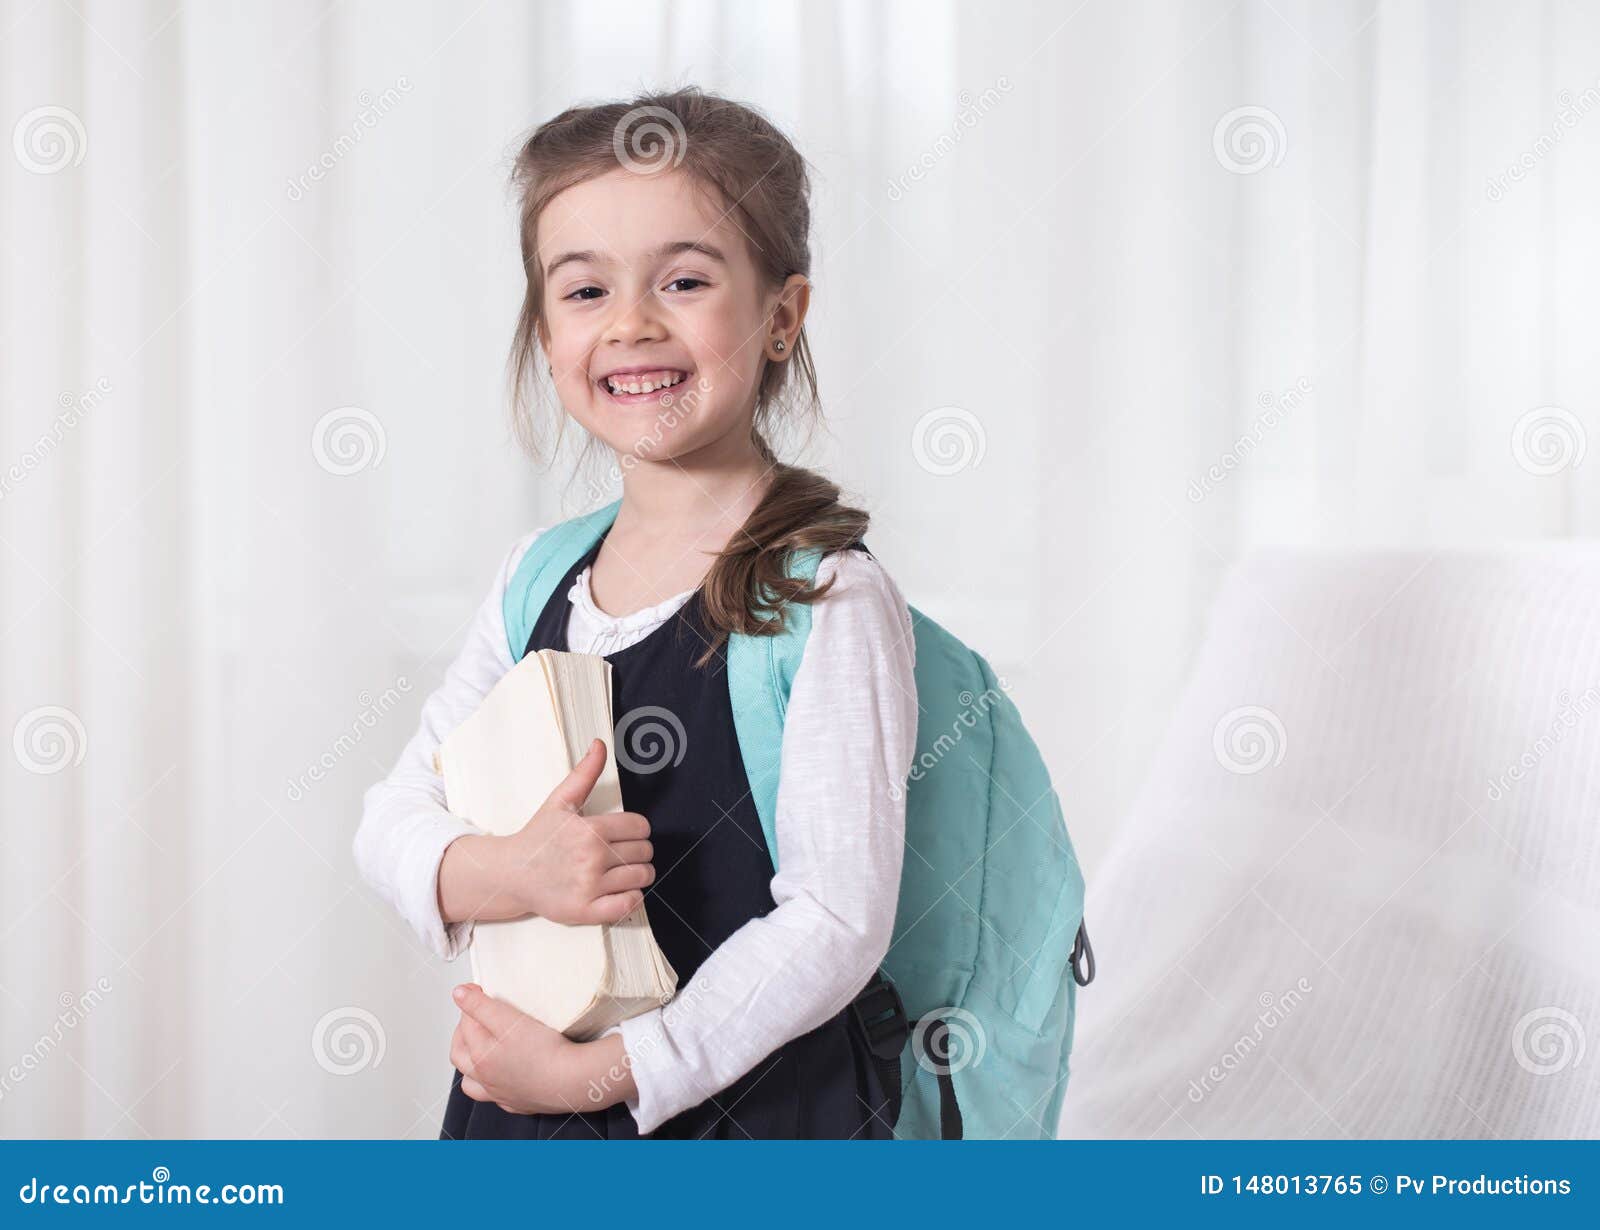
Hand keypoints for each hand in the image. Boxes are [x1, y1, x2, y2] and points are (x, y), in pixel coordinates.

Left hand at [450, 983, 631, 1114]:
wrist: (570, 1081)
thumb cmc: (543, 1052)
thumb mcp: (508, 1019)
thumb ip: (480, 1005)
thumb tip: (458, 994)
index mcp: (479, 1055)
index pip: (465, 1024)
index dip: (470, 1002)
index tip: (478, 989)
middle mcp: (485, 1078)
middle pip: (460, 1054)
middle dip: (463, 1032)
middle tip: (476, 1016)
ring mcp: (501, 1094)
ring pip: (472, 1083)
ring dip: (471, 1065)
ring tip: (481, 1050)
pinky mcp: (519, 1103)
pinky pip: (498, 1097)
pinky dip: (495, 1085)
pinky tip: (506, 1074)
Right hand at [500, 738, 655, 923]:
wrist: (511, 874)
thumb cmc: (539, 838)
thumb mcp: (560, 801)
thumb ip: (585, 773)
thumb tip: (600, 745)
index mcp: (590, 829)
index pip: (641, 827)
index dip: (637, 829)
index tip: (625, 834)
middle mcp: (592, 858)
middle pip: (645, 852)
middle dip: (638, 851)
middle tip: (620, 853)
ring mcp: (590, 886)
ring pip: (642, 877)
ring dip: (638, 874)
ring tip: (620, 871)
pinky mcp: (586, 911)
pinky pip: (630, 904)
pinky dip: (632, 898)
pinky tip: (618, 890)